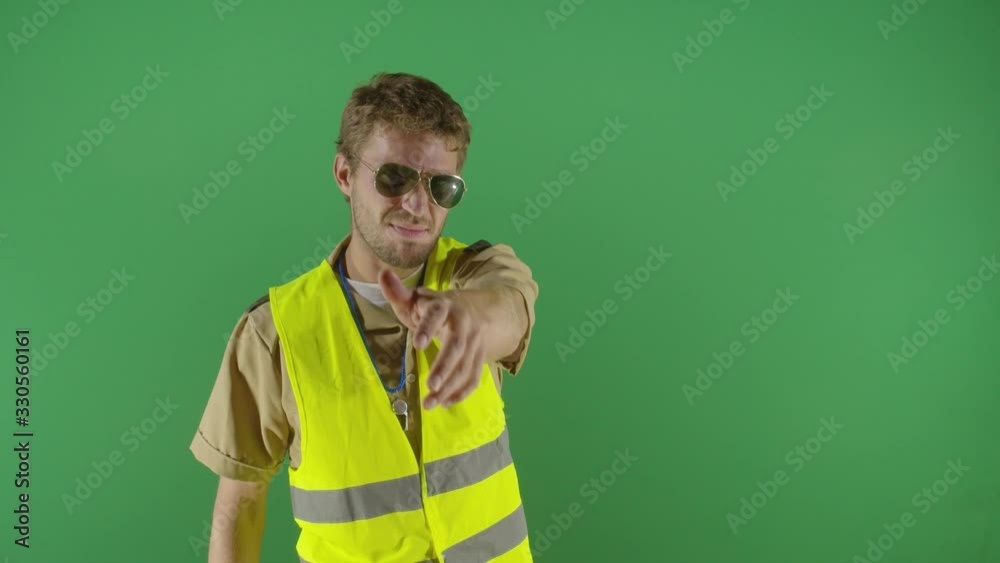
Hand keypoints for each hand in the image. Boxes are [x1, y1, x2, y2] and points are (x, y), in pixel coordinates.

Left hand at [378, 269, 486, 409]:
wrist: (480, 309)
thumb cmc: (437, 308)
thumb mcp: (418, 299)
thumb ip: (398, 293)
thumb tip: (382, 273)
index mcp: (445, 305)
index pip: (437, 314)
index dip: (428, 327)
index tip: (417, 344)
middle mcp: (463, 323)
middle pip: (456, 346)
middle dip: (444, 367)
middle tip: (429, 385)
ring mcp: (474, 342)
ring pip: (466, 366)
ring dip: (449, 387)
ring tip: (429, 403)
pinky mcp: (480, 357)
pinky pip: (474, 377)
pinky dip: (461, 392)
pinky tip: (445, 403)